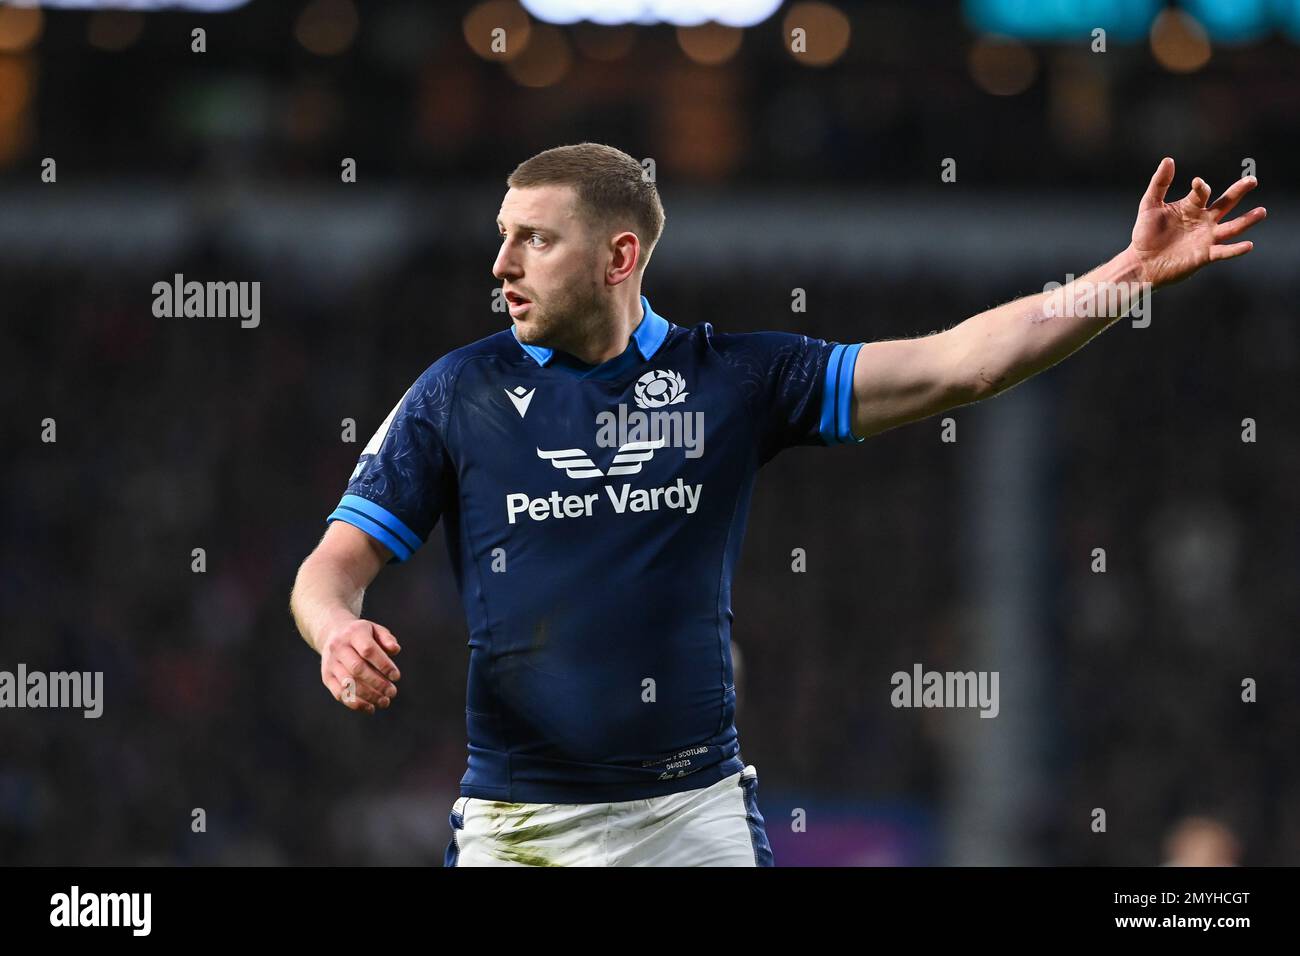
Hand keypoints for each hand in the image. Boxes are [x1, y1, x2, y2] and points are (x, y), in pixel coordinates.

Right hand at [319, 618, 400, 714]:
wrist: (332, 634)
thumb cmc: (361, 634)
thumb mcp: (375, 629)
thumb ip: (387, 639)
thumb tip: (395, 650)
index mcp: (353, 633)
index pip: (368, 650)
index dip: (383, 665)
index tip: (396, 676)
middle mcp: (338, 648)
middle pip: (357, 668)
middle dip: (377, 683)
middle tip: (392, 692)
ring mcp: (330, 663)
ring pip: (348, 683)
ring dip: (368, 696)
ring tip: (384, 702)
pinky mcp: (326, 677)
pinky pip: (339, 694)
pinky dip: (355, 704)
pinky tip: (370, 708)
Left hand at [1128, 157, 1265, 288]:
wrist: (1142, 263)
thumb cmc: (1145, 234)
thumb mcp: (1149, 205)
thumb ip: (1159, 184)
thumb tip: (1168, 159)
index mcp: (1192, 207)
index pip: (1203, 192)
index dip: (1201, 186)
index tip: (1197, 183)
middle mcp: (1204, 220)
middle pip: (1226, 203)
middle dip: (1238, 192)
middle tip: (1252, 180)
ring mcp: (1207, 238)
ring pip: (1232, 227)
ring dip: (1247, 220)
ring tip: (1261, 211)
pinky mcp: (1205, 255)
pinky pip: (1224, 251)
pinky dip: (1236, 249)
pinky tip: (1248, 244)